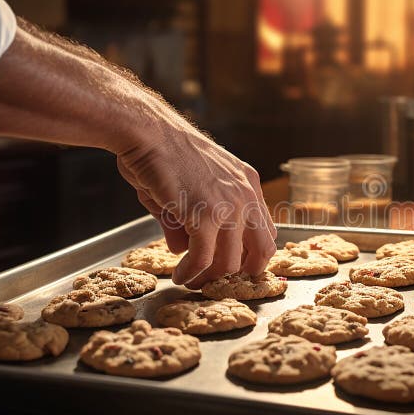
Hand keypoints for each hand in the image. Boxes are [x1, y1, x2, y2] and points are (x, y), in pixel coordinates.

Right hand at [115, 113, 276, 287]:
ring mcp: (228, 206)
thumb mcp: (187, 187)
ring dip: (208, 278)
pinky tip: (179, 275)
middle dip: (241, 273)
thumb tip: (180, 248)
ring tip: (190, 281)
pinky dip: (190, 273)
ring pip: (229, 262)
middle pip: (261, 251)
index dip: (253, 254)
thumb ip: (189, 219)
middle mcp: (245, 195)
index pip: (265, 229)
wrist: (148, 131)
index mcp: (247, 183)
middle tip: (218, 283)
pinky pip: (202, 259)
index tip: (235, 268)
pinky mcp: (205, 216)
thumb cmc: (162, 152)